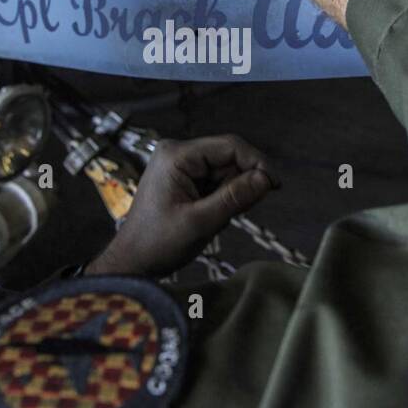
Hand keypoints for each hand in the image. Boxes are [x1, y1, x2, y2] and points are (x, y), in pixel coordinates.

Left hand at [84, 135, 279, 277]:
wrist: (133, 261)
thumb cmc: (158, 243)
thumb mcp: (201, 222)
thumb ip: (234, 198)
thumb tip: (266, 179)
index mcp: (176, 155)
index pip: (230, 145)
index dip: (257, 163)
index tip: (275, 186)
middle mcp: (178, 152)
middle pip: (229, 157)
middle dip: (242, 182)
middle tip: (244, 211)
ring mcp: (180, 165)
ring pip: (225, 170)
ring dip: (233, 193)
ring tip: (220, 218)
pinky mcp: (184, 178)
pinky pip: (215, 180)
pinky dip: (224, 197)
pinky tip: (214, 215)